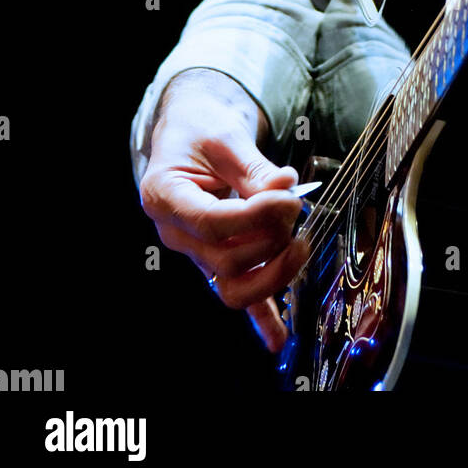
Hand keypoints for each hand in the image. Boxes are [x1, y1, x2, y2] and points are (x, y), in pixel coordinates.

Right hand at [138, 70, 309, 351]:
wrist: (189, 132)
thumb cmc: (201, 129)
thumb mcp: (226, 137)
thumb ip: (257, 168)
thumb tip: (288, 188)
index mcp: (165, 196)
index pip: (211, 223)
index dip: (257, 216)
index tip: (289, 197)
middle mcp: (176, 233)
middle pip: (225, 259)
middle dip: (271, 237)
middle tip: (296, 206)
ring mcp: (195, 252)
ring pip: (231, 285)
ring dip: (273, 272)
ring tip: (301, 245)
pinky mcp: (217, 258)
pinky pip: (239, 294)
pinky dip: (261, 317)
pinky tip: (279, 338)